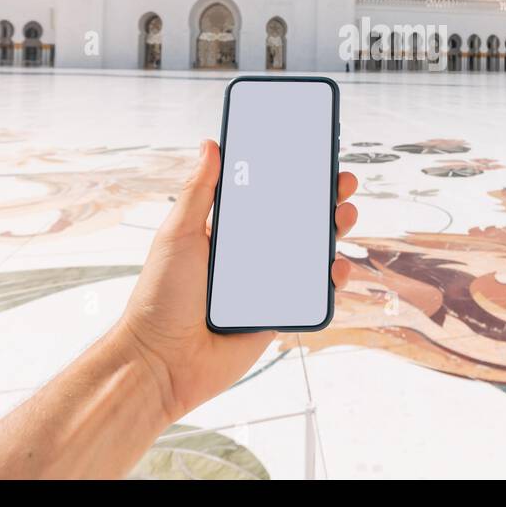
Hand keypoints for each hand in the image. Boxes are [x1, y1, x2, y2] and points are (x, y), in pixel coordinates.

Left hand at [115, 139, 356, 420]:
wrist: (162, 361)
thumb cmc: (160, 297)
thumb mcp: (179, 234)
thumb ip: (199, 191)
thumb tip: (210, 145)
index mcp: (227, 233)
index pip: (266, 197)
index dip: (292, 177)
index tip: (314, 156)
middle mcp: (250, 256)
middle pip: (296, 221)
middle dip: (323, 200)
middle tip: (341, 183)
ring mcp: (267, 285)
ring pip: (310, 254)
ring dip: (333, 233)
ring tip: (345, 215)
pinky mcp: (278, 314)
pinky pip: (312, 293)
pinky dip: (330, 279)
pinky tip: (335, 265)